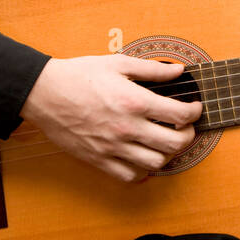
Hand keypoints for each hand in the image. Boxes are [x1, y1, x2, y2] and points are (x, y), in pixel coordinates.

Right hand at [18, 55, 202, 182]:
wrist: (44, 93)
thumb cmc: (79, 75)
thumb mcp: (118, 63)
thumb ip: (152, 70)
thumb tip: (178, 71)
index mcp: (134, 101)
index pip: (180, 115)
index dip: (195, 112)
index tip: (194, 108)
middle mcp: (127, 127)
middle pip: (174, 144)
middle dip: (188, 136)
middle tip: (185, 128)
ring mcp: (113, 147)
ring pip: (155, 163)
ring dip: (166, 154)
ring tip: (164, 142)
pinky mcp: (98, 159)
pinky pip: (129, 176)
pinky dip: (142, 170)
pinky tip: (142, 156)